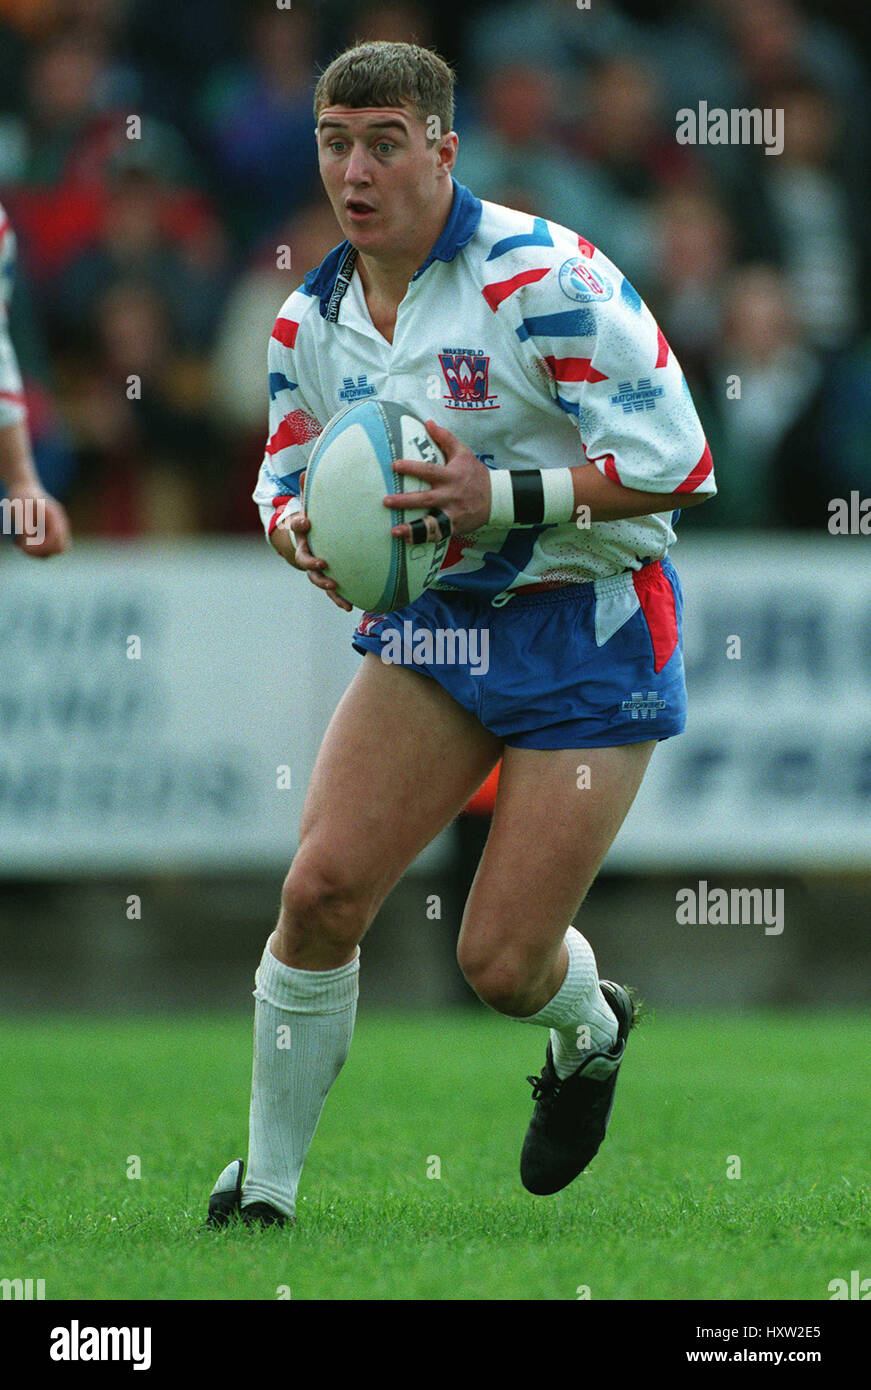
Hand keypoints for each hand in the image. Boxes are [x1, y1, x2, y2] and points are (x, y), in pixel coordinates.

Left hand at [9, 483, 70, 557]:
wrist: (22, 485)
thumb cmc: (20, 495)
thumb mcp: (19, 508)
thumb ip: (24, 523)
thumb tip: (29, 539)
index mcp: (55, 517)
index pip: (57, 543)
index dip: (42, 548)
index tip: (24, 546)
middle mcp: (59, 524)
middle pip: (59, 549)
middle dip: (40, 552)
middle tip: (22, 546)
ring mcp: (56, 528)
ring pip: (52, 550)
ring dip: (35, 551)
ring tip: (19, 542)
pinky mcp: (49, 531)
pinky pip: (46, 546)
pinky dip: (33, 547)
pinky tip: (19, 540)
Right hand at [271, 485, 351, 611]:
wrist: (306, 538)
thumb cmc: (313, 518)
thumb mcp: (311, 502)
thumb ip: (310, 489)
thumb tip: (306, 470)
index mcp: (302, 532)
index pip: (297, 526)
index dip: (299, 523)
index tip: (306, 520)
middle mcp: (305, 551)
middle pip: (304, 559)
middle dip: (312, 562)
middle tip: (322, 563)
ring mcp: (314, 567)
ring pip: (316, 579)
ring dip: (325, 585)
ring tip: (336, 588)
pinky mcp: (325, 578)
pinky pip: (331, 590)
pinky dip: (339, 598)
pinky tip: (350, 606)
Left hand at [384, 420, 490, 539]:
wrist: (496, 498)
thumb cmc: (476, 474)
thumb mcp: (464, 453)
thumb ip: (445, 438)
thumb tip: (428, 422)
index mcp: (450, 476)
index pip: (429, 471)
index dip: (412, 468)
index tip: (394, 465)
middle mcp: (450, 495)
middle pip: (425, 499)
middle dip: (405, 501)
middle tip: (386, 501)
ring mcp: (452, 513)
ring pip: (431, 522)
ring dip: (412, 528)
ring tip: (394, 531)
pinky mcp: (454, 526)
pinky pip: (437, 534)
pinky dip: (423, 539)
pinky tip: (407, 541)